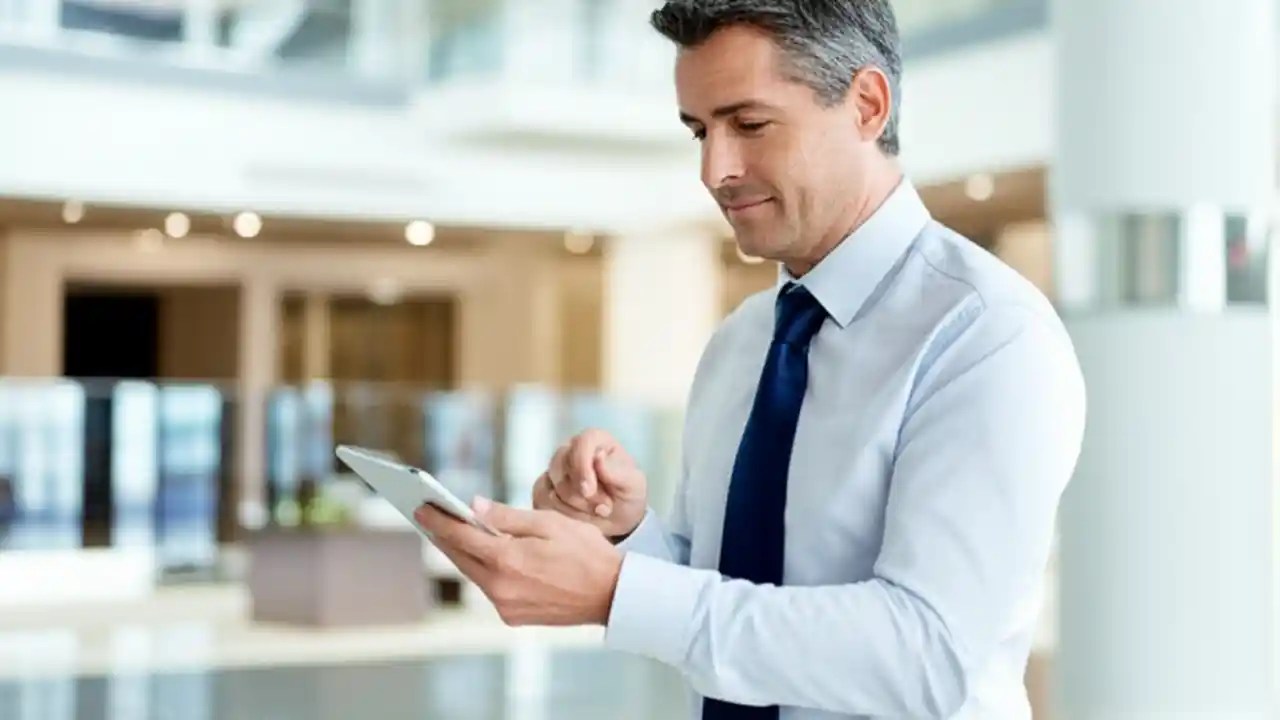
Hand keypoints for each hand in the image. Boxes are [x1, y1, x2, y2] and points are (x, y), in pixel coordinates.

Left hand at [414, 498, 622, 626]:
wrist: (612, 594)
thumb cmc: (586, 552)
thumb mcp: (549, 523)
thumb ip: (508, 517)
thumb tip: (475, 507)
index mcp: (507, 559)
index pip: (461, 535)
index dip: (438, 520)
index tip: (421, 507)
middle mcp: (500, 587)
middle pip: (460, 557)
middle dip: (443, 536)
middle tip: (428, 517)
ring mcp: (505, 606)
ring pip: (473, 574)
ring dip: (462, 553)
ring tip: (451, 533)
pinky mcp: (513, 617)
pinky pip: (490, 589)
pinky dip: (483, 570)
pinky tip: (481, 556)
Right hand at [532, 429, 648, 538]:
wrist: (618, 520)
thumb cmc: (627, 495)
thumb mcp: (633, 485)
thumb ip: (618, 472)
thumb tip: (598, 457)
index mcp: (596, 440)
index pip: (582, 442)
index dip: (582, 466)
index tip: (589, 490)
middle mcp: (571, 449)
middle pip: (560, 464)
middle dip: (580, 494)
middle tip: (603, 508)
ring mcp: (555, 469)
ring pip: (550, 486)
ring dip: (575, 507)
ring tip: (597, 512)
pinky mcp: (543, 489)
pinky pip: (542, 500)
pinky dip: (562, 513)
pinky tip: (580, 517)